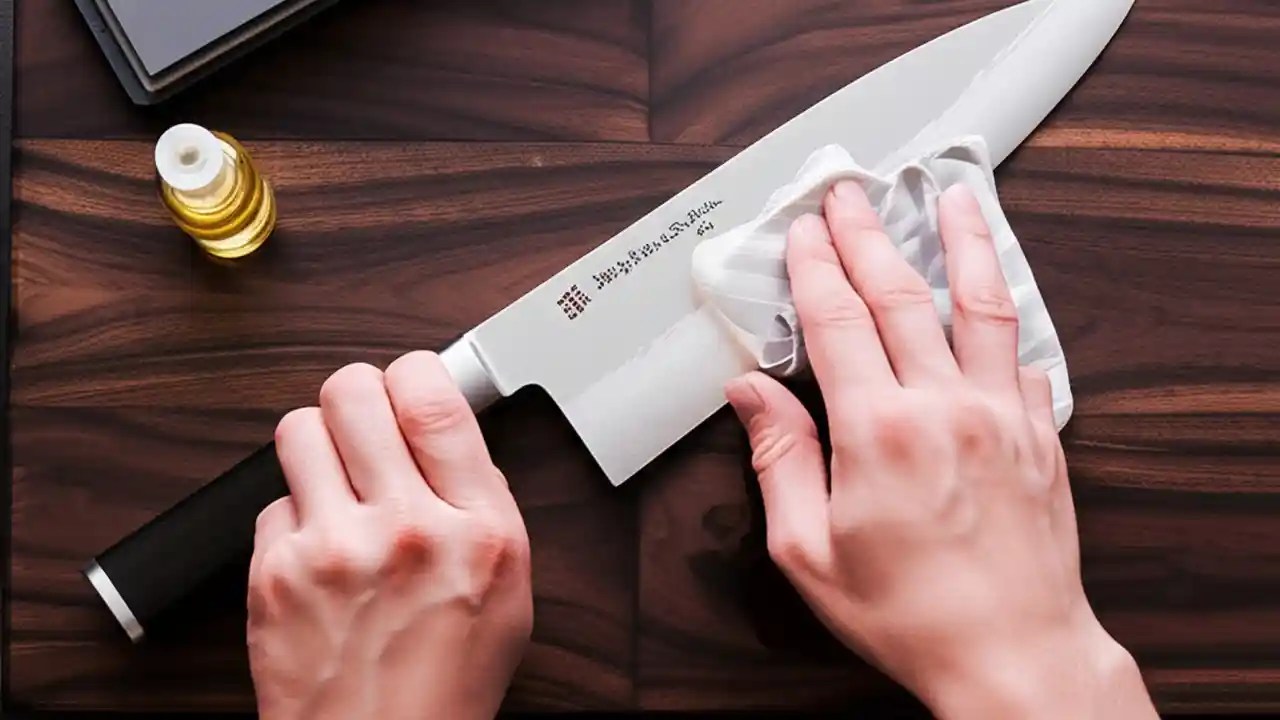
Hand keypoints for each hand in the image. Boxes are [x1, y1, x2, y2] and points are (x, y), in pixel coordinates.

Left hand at [247, 351, 531, 719]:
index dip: (413, 373)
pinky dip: (295, 516)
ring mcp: (332, 551)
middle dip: (358, 397)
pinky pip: (273, 500)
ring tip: (337, 480)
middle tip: (365, 425)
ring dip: (319, 445)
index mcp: (477, 529)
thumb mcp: (508, 586)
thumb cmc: (447, 680)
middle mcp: (405, 531)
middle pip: (353, 392)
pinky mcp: (273, 575)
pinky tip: (319, 551)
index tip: (408, 384)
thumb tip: (444, 430)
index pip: (431, 397)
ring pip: (299, 429)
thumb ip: (482, 500)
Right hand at [726, 182, 1156, 718]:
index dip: (815, 266)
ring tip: (951, 195)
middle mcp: (944, 406)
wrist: (1013, 654)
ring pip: (979, 304)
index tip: (804, 230)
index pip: (837, 321)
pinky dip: (1009, 313)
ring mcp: (1001, 415)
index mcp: (878, 431)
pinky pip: (1025, 354)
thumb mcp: (809, 550)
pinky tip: (1000, 292)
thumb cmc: (909, 614)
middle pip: (900, 294)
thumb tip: (751, 393)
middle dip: (868, 235)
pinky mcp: (1040, 436)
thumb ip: (778, 459)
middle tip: (850, 193)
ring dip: (961, 241)